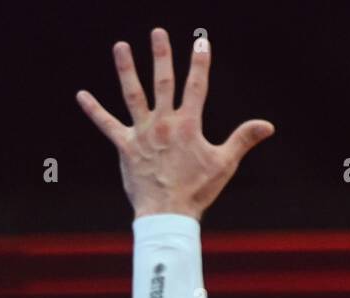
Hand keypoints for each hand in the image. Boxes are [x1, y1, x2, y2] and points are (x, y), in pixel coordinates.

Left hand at [76, 27, 273, 219]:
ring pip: (133, 95)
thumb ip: (243, 139)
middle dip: (161, 55)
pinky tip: (81, 95)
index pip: (196, 86)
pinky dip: (94, 110)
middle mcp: (163, 124)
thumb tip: (268, 125)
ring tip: (120, 47)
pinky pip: (106, 125)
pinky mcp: (125, 147)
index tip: (201, 42)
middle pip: (162, 82)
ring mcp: (142, 134)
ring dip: (126, 70)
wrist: (167, 214)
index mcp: (188, 125)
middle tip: (157, 32)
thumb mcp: (224, 164)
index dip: (200, 63)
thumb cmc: (197, 191)